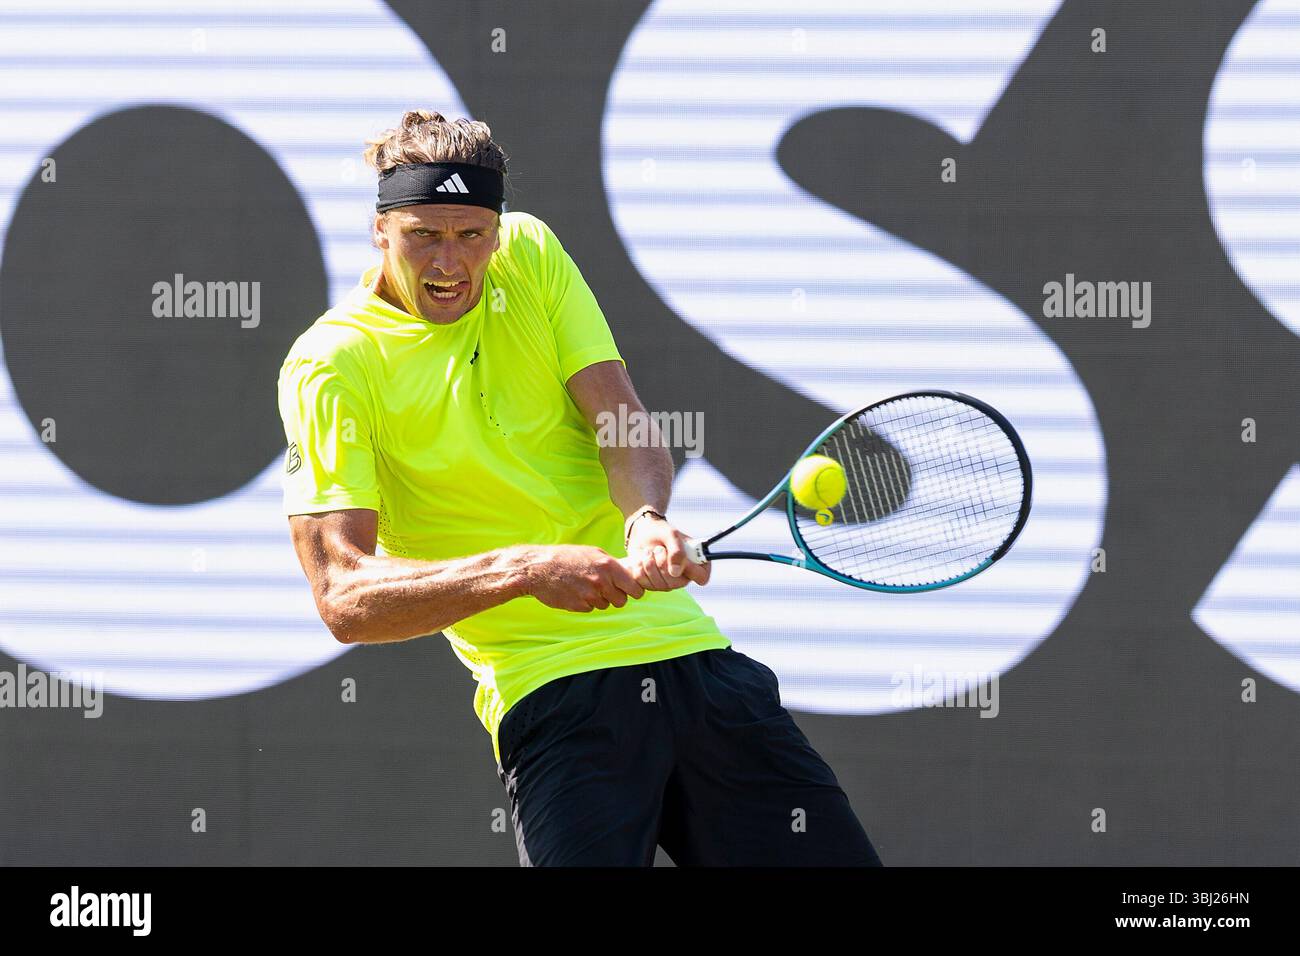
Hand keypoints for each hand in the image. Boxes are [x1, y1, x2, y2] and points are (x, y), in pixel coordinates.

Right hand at [520, 545, 645, 612]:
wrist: (538, 568)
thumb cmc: (566, 558)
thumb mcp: (593, 553)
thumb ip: (612, 565)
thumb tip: (629, 574)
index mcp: (608, 567)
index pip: (635, 588)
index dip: (634, 591)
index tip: (631, 591)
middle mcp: (601, 582)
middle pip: (622, 601)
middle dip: (616, 597)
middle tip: (604, 588)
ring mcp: (589, 595)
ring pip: (605, 605)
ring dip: (599, 599)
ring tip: (584, 585)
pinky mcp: (578, 606)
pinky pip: (590, 608)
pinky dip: (585, 603)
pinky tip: (575, 591)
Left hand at [624, 513, 710, 590]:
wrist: (641, 533)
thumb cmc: (661, 532)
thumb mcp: (671, 535)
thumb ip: (677, 551)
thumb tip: (676, 572)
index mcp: (695, 563)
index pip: (702, 577)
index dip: (692, 570)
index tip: (682, 559)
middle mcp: (683, 576)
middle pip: (676, 583)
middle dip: (663, 563)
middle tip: (659, 549)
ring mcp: (667, 583)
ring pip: (659, 585)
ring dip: (650, 564)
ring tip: (649, 551)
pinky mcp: (652, 585)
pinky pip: (645, 584)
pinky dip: (640, 569)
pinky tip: (642, 559)